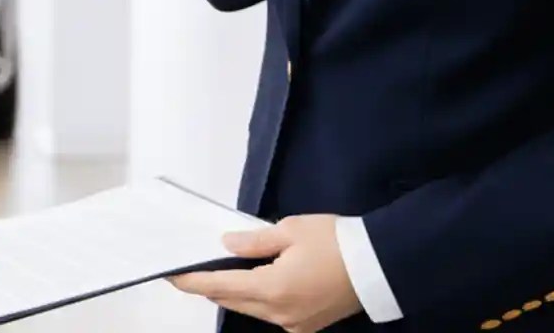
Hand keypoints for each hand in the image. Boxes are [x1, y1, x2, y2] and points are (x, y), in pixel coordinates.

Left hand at [170, 215, 361, 332]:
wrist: (381, 265)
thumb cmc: (337, 241)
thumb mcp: (290, 231)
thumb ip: (253, 242)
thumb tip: (226, 246)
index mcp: (272, 289)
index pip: (218, 287)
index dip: (192, 281)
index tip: (172, 275)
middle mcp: (279, 313)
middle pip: (232, 301)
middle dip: (210, 286)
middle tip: (194, 268)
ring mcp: (294, 323)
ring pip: (250, 309)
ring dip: (234, 292)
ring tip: (222, 271)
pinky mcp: (307, 324)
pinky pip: (270, 313)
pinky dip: (257, 298)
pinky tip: (254, 281)